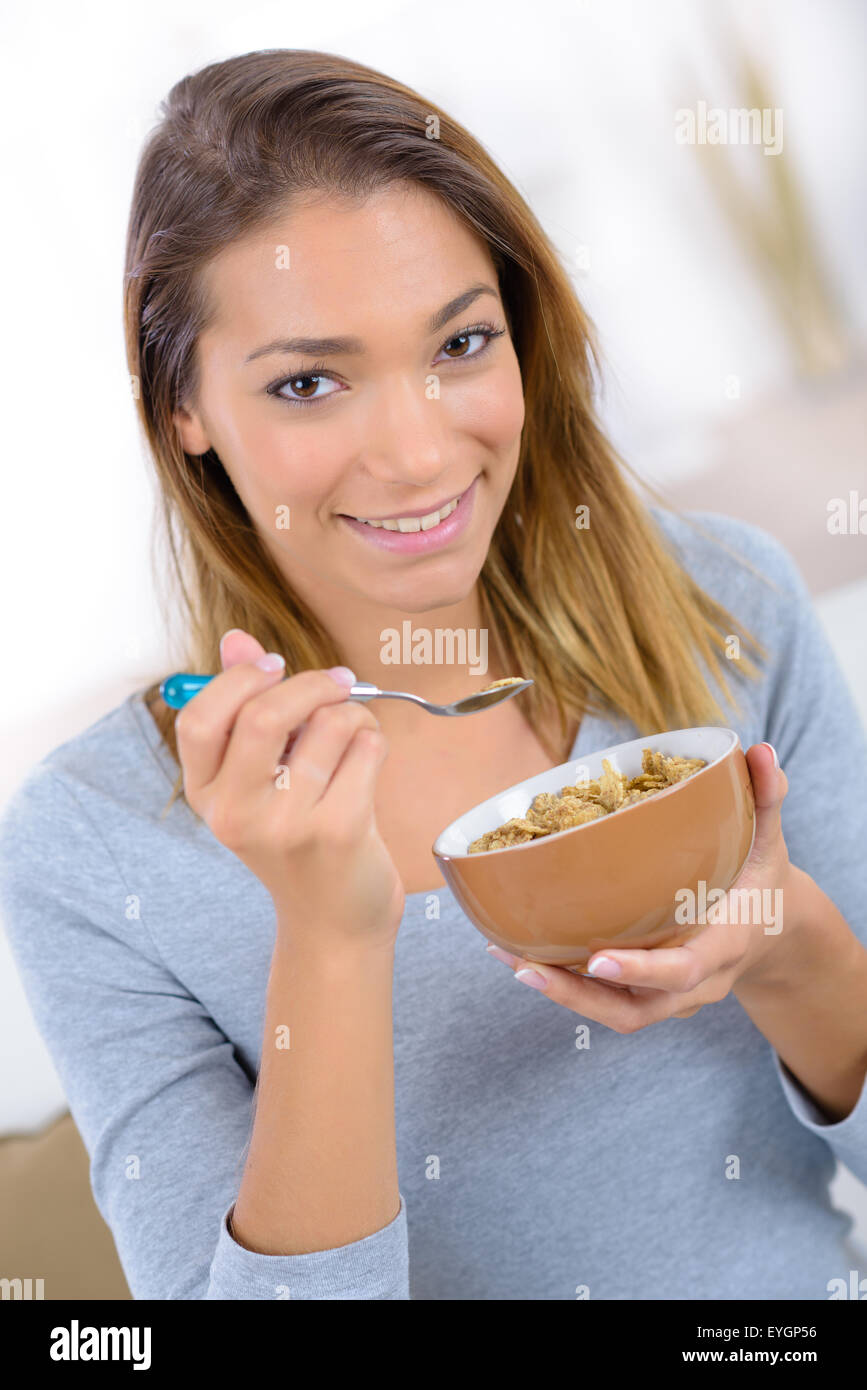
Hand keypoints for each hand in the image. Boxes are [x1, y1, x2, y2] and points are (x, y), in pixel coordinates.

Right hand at [175, 628, 404, 946]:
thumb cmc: (298, 835)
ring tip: (354, 736)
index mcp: (206, 795)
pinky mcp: (338, 831)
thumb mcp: (260, 779)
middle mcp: (236, 814)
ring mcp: (287, 825)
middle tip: (339, 682)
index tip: (275, 664)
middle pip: (264, 715)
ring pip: (329, 724)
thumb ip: (246, 707)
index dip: (238, 679)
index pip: (199, 720)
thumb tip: (236, 638)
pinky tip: (368, 764)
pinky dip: (374, 741)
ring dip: (353, 714)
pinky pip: (366, 747)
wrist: (334, 920)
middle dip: (312, 683)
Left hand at [485, 742, 801, 1030]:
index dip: (642, 969)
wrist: (773, 930)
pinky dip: (565, 986)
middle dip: (579, 996)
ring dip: (561, 994)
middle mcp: (698, 984)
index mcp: (725, 947)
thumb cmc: (763, 880)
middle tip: (527, 967)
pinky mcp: (650, 994)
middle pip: (635, 1011)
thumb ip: (766, 798)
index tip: (598, 960)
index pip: (683, 971)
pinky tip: (520, 955)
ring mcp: (673, 998)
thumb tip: (760, 749)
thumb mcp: (770, 841)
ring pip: (615, 1014)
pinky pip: (605, 1003)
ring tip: (510, 960)